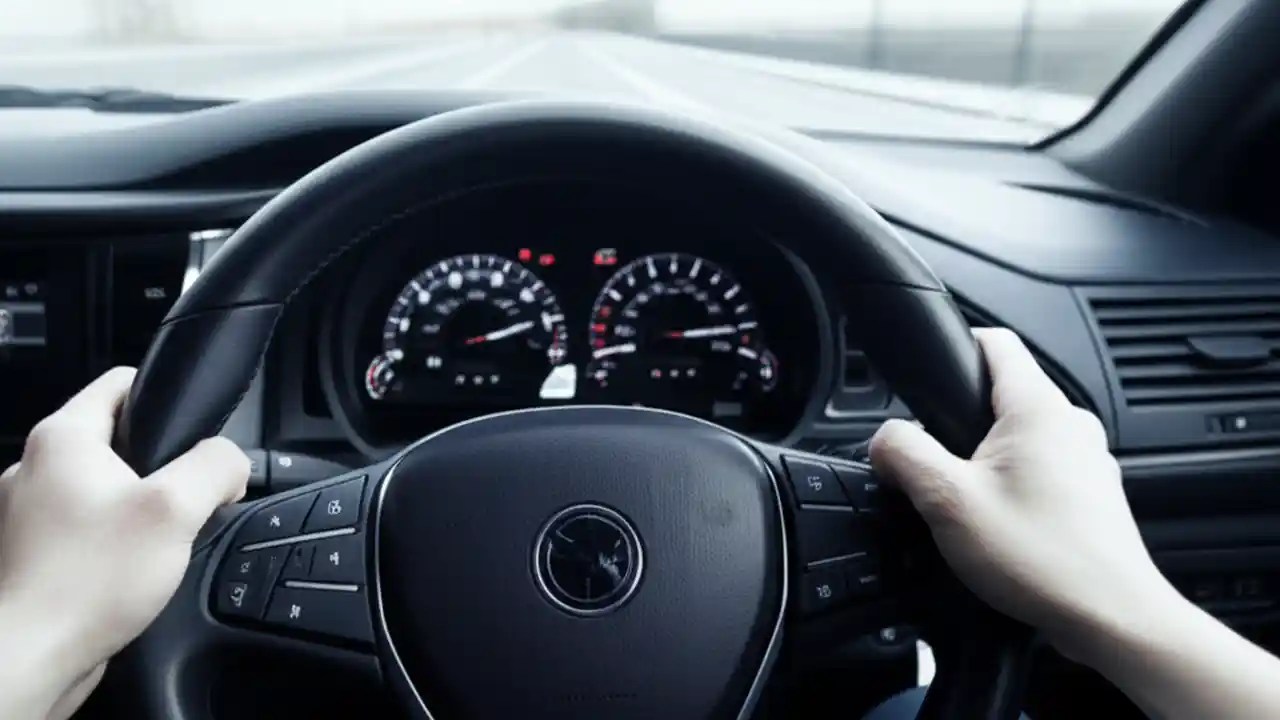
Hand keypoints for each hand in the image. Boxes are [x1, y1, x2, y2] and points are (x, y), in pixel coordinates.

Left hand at [0, 368, 248, 718]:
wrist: (28, 658)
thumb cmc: (87, 581)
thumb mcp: (176, 509)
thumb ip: (215, 467)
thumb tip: (231, 462)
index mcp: (63, 439)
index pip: (122, 382)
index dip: (168, 396)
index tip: (197, 429)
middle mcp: (34, 468)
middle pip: (117, 440)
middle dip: (162, 466)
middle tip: (189, 499)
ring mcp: (26, 514)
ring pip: (101, 490)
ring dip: (136, 509)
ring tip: (160, 543)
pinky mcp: (30, 556)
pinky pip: (84, 531)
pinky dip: (110, 544)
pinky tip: (129, 573)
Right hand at [869, 328, 1174, 659]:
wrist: (1110, 618)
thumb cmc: (1042, 560)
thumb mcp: (946, 501)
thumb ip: (903, 455)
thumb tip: (883, 439)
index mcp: (1038, 408)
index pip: (995, 341)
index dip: (955, 344)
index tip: (929, 368)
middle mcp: (1071, 424)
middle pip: (1000, 396)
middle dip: (959, 424)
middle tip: (935, 466)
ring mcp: (1087, 460)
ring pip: (1019, 439)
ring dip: (986, 462)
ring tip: (967, 505)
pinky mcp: (1092, 494)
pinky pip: (1040, 472)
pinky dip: (1013, 489)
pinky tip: (999, 528)